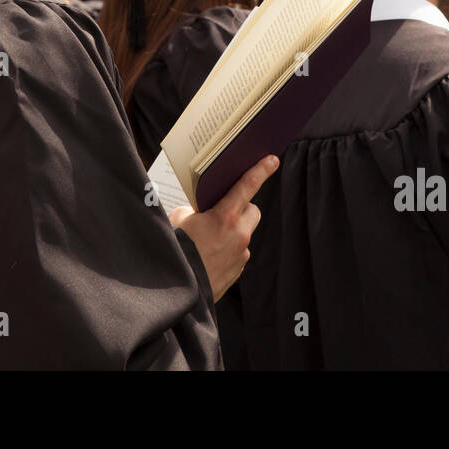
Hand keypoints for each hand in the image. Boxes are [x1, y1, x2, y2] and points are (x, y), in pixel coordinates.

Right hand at [169, 155, 278, 301]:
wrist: (179, 288)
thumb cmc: (177, 251)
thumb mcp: (178, 221)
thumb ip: (191, 211)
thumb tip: (195, 213)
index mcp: (225, 216)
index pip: (247, 186)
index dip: (260, 170)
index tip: (272, 160)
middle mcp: (239, 234)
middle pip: (252, 210)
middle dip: (242, 208)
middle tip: (223, 211)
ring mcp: (241, 254)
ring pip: (244, 233)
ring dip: (233, 231)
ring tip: (209, 239)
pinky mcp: (238, 270)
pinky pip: (238, 252)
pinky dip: (228, 250)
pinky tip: (210, 255)